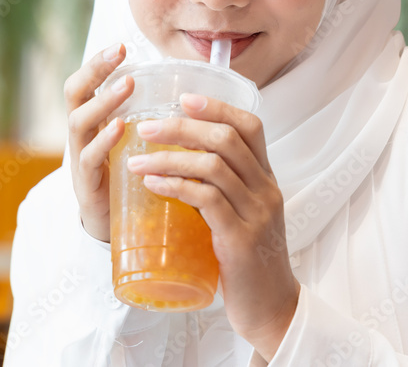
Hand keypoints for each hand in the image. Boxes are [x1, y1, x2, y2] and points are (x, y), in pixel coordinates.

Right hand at [64, 43, 133, 241]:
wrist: (115, 231)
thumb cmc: (132, 179)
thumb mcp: (138, 144)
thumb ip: (151, 120)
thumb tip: (191, 91)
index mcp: (94, 123)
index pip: (86, 84)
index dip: (98, 64)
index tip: (120, 46)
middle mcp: (82, 136)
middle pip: (74, 95)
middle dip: (94, 71)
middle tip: (118, 54)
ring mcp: (80, 160)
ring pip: (79, 123)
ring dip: (103, 102)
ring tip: (127, 86)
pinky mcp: (86, 186)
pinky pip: (88, 159)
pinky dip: (103, 141)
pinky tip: (121, 129)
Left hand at [126, 93, 299, 359]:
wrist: (272, 310)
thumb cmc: (247, 263)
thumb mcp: (240, 217)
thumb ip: (219, 192)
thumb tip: (178, 167)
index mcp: (266, 180)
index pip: (250, 127)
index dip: (218, 107)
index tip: (184, 98)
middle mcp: (266, 190)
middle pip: (227, 139)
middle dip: (183, 127)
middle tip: (146, 126)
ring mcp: (256, 214)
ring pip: (214, 166)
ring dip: (170, 157)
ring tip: (136, 159)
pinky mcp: (240, 239)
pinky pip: (206, 199)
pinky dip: (175, 186)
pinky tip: (151, 184)